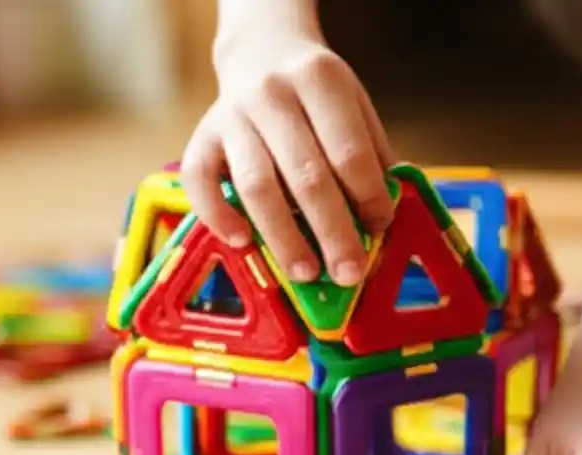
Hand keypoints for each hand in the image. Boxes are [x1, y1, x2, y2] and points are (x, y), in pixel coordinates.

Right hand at [180, 21, 396, 286]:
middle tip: (347, 273)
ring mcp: (231, 115)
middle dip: (331, 231)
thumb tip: (381, 218)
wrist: (261, 53)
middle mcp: (271, 93)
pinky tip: (243, 242)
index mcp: (319, 78)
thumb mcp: (353, 104)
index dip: (368, 196)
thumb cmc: (315, 96)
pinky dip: (218, 215)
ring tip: (304, 271)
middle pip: (305, 174)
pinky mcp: (201, 136)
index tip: (380, 228)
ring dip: (282, 237)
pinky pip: (200, 182)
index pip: (348, 149)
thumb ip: (369, 153)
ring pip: (256, 186)